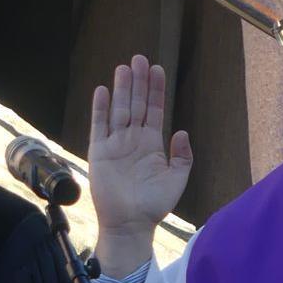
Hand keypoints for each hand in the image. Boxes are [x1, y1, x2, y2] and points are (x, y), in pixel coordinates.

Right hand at [88, 55, 191, 277]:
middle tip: (139, 58)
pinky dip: (100, 108)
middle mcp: (133, 139)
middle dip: (138, 82)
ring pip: (118, 109)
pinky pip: (99, 126)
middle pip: (135, 103)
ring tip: (124, 67)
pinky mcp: (99, 152)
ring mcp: (115, 144)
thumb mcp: (176, 179)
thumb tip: (181, 131)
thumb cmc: (154, 205)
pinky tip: (102, 90)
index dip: (155, 90)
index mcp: (152, 143)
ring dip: (121, 89)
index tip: (157, 69)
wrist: (130, 224)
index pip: (153, 109)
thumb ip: (182, 156)